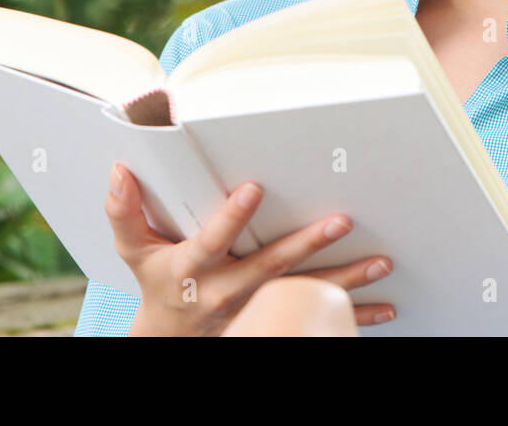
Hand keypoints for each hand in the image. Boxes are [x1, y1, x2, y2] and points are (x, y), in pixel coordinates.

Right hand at [104, 163, 395, 335]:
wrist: (170, 338)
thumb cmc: (157, 280)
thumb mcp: (133, 249)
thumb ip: (124, 210)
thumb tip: (121, 169)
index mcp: (193, 268)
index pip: (212, 240)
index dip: (231, 216)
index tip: (254, 187)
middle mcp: (227, 291)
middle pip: (271, 267)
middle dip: (308, 244)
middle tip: (342, 221)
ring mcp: (256, 312)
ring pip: (304, 296)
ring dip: (345, 282)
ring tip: (380, 262)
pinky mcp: (276, 325)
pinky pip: (318, 322)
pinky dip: (353, 316)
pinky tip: (386, 305)